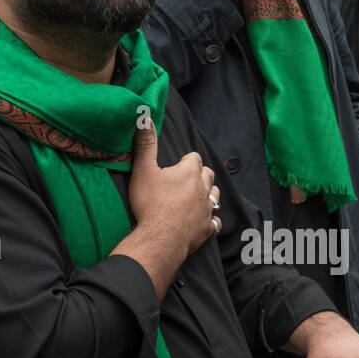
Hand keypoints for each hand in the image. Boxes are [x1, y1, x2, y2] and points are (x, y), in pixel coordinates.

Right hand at [128, 120, 219, 260]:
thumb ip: (145, 144)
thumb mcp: (143, 171)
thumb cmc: (150, 204)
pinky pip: (215, 221)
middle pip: (208, 174)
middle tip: (185, 180)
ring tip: (196, 197)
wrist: (160, 238)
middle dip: (200, 175)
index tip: (176, 166)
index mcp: (190, 172)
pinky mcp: (207, 228)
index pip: (194, 158)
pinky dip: (210, 220)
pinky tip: (204, 221)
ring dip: (208, 194)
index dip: (186, 160)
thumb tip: (145, 119)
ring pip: (215, 196)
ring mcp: (207, 209)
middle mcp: (203, 189)